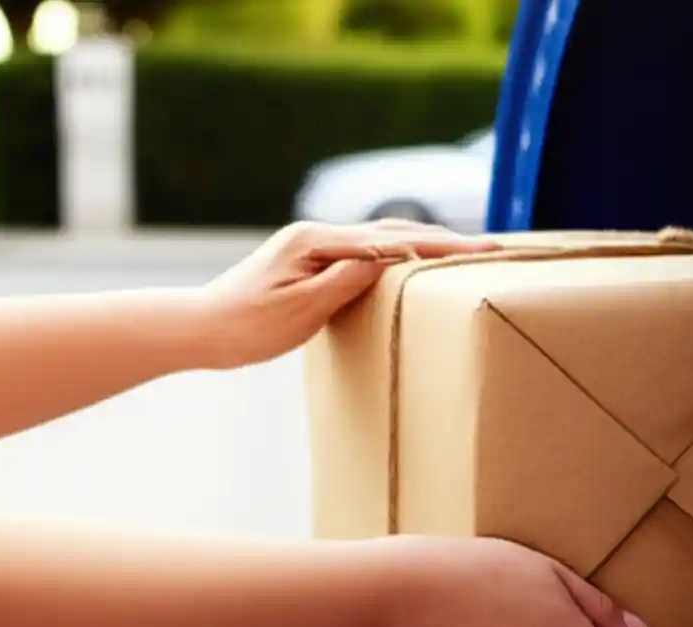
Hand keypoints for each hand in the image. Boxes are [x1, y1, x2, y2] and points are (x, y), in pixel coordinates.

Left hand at [199, 220, 497, 368]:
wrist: (201, 328)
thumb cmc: (245, 326)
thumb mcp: (299, 310)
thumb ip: (345, 281)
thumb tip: (388, 259)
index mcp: (317, 242)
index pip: (392, 241)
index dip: (441, 246)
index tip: (482, 248)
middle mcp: (318, 235)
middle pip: (394, 231)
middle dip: (444, 240)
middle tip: (491, 247)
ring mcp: (315, 246)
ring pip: (383, 238)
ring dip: (425, 243)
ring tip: (466, 252)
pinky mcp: (313, 261)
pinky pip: (367, 253)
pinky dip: (400, 255)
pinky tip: (417, 265)